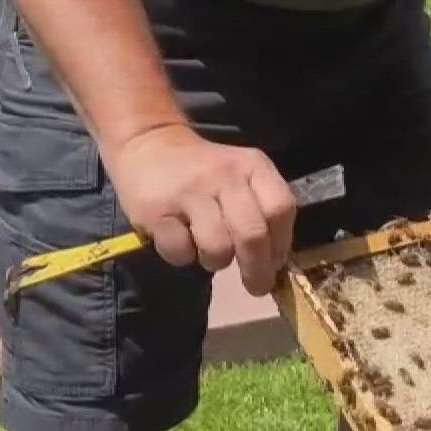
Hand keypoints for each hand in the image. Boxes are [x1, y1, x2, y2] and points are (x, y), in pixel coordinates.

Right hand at [102, 124, 294, 295]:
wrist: (148, 144)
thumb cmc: (204, 171)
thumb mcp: (241, 176)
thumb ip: (261, 211)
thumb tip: (274, 264)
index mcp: (252, 166)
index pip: (281, 209)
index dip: (281, 244)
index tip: (275, 264)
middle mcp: (224, 176)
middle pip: (253, 234)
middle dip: (258, 270)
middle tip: (256, 287)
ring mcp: (189, 192)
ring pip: (218, 248)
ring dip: (217, 261)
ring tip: (208, 252)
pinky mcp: (157, 211)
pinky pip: (181, 252)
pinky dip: (183, 257)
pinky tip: (180, 241)